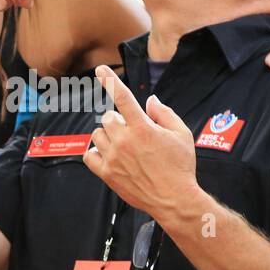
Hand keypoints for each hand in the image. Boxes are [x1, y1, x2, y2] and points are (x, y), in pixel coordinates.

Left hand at [83, 65, 196, 217]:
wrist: (174, 199)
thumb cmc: (180, 166)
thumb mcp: (181, 134)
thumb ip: (164, 113)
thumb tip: (150, 100)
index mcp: (143, 127)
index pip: (122, 97)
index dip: (110, 80)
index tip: (100, 69)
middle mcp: (124, 140)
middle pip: (108, 118)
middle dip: (119, 121)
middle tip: (133, 134)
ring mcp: (113, 158)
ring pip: (97, 135)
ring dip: (108, 136)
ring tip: (124, 147)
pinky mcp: (107, 174)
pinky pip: (89, 155)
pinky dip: (95, 152)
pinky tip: (109, 155)